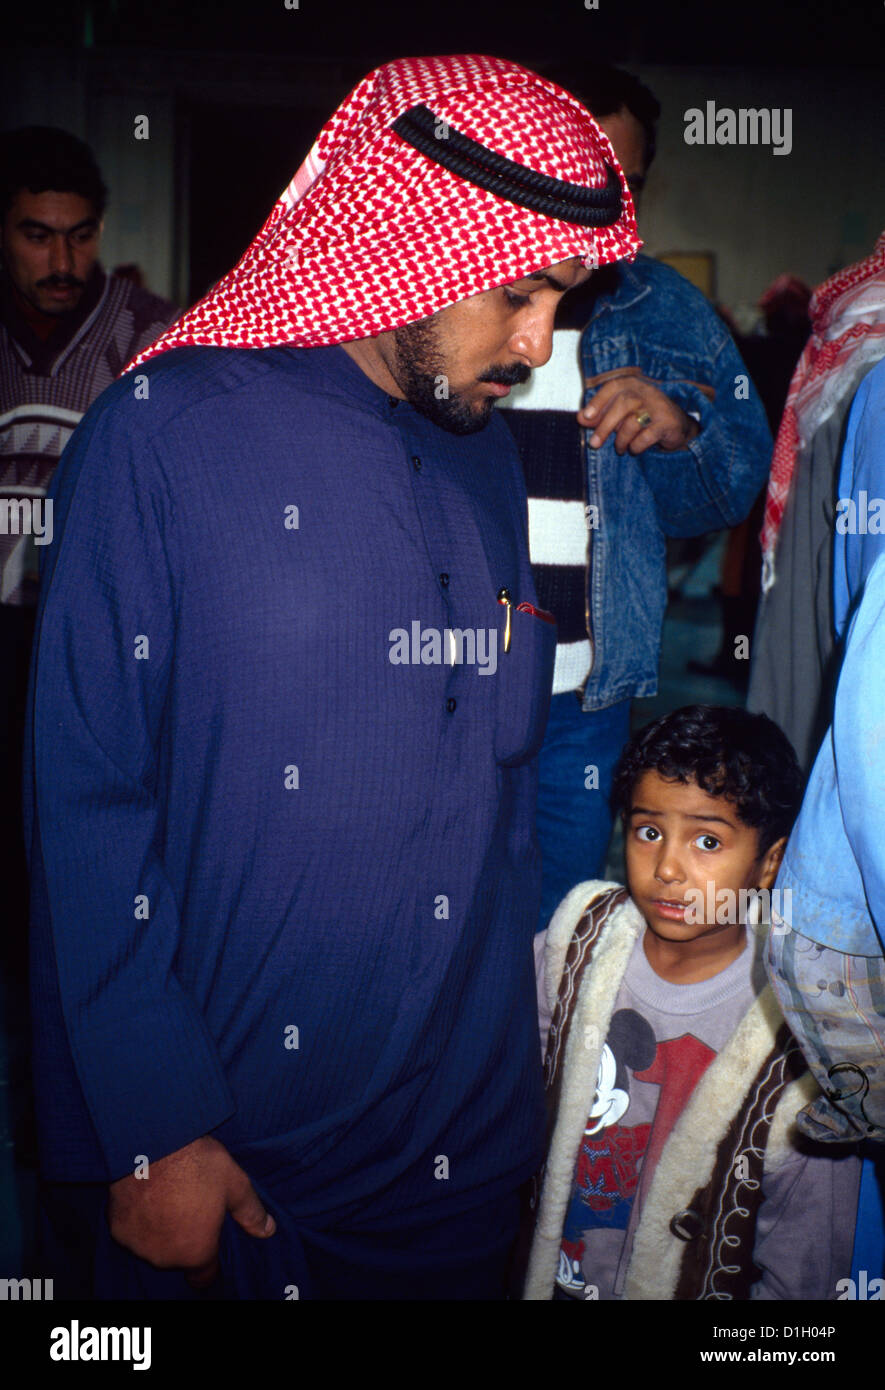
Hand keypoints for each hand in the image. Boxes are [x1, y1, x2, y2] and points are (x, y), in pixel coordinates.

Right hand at [108, 1135, 275, 1287]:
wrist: (151, 1142)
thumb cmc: (196, 1164)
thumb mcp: (234, 1184)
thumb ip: (251, 1212)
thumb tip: (268, 1231)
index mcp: (197, 1252)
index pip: (204, 1277)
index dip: (209, 1263)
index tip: (209, 1242)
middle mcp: (165, 1258)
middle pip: (178, 1258)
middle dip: (185, 1239)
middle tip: (190, 1206)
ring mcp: (138, 1245)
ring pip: (153, 1245)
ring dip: (160, 1231)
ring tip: (168, 1198)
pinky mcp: (117, 1229)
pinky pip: (132, 1231)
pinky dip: (139, 1220)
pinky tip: (147, 1195)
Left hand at [578, 367, 701, 453]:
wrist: (677, 426)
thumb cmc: (643, 418)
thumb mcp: (621, 414)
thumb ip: (601, 415)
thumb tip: (580, 418)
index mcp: (633, 385)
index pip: (613, 387)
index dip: (598, 401)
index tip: (585, 417)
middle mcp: (646, 392)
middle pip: (622, 405)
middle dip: (605, 426)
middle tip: (595, 444)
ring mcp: (658, 407)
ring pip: (632, 422)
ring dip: (622, 440)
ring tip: (620, 448)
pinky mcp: (667, 423)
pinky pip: (646, 436)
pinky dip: (637, 446)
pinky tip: (635, 448)